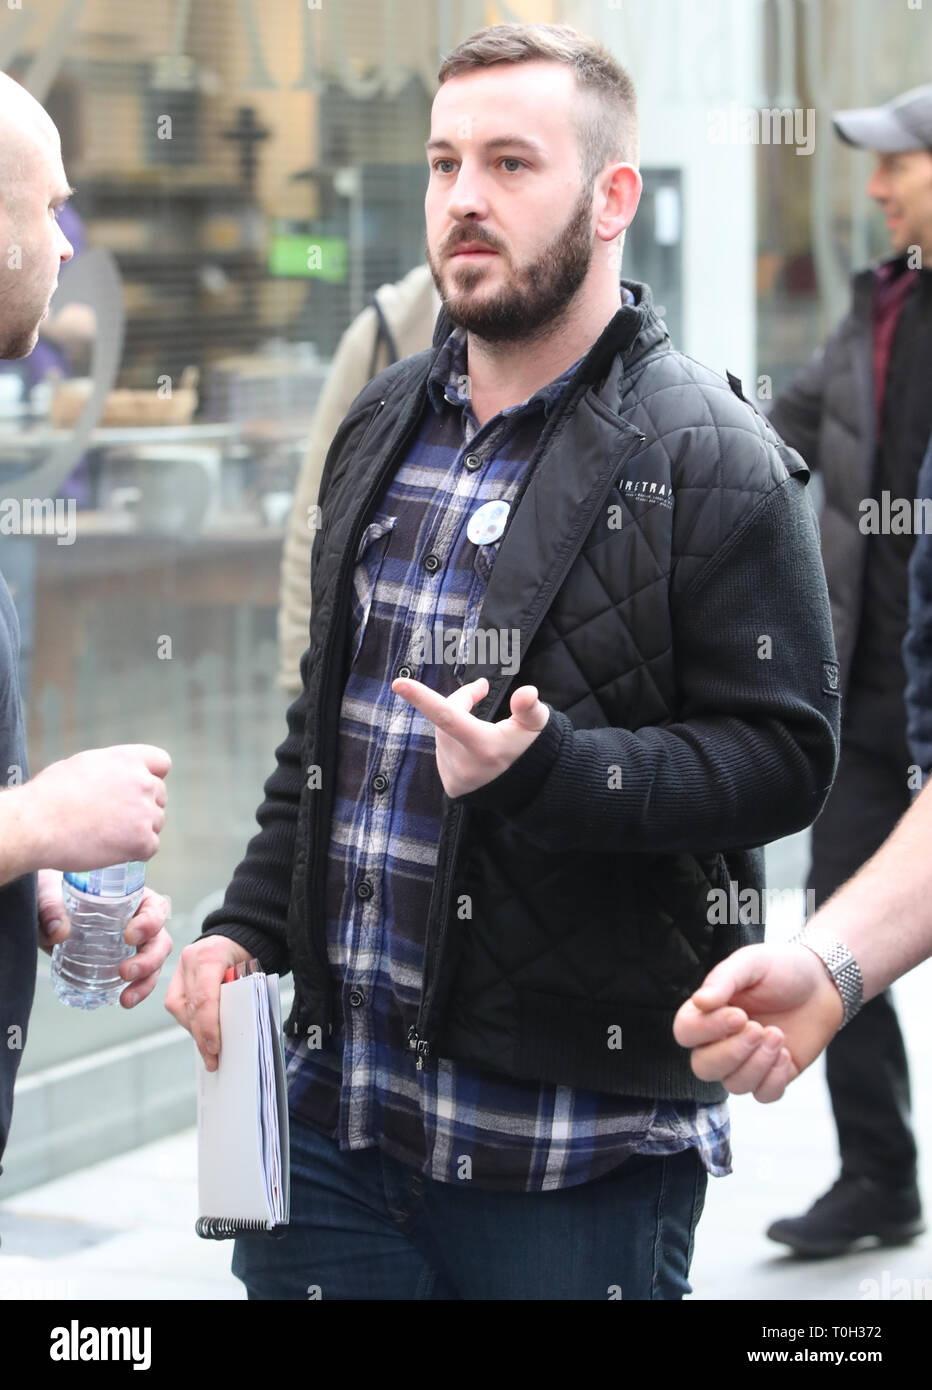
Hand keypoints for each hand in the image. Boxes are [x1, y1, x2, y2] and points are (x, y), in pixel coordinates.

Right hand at [21, 744, 169, 871]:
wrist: (36, 824)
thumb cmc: (49, 795)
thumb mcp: (83, 765)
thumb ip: (110, 770)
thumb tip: (115, 779)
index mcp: (128, 759)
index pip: (161, 763)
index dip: (151, 776)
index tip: (137, 789)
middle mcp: (142, 782)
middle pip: (160, 796)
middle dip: (142, 806)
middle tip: (114, 819)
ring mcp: (144, 812)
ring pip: (156, 823)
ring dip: (139, 830)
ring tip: (106, 835)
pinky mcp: (141, 841)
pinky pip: (150, 847)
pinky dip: (134, 852)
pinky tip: (111, 849)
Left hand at [37, 869, 172, 1007]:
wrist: (39, 912)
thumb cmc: (50, 892)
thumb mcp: (47, 893)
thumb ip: (51, 907)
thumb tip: (59, 931)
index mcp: (130, 896)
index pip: (154, 907)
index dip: (150, 922)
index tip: (129, 935)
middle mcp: (136, 920)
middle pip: (159, 940)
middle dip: (149, 960)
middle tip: (125, 972)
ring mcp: (129, 944)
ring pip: (153, 962)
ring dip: (146, 982)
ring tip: (126, 998)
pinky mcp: (118, 963)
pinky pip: (138, 978)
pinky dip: (136, 991)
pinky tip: (122, 1000)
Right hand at [164, 935, 254, 1070]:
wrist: (234, 936)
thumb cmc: (245, 957)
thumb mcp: (249, 972)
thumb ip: (241, 995)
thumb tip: (235, 1032)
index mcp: (211, 955)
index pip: (205, 997)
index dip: (209, 1026)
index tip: (216, 1048)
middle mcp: (190, 959)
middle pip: (191, 1007)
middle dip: (201, 1036)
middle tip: (213, 1059)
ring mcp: (180, 967)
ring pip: (180, 1009)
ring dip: (194, 1031)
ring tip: (208, 1052)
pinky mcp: (175, 977)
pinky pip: (177, 1005)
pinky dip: (190, 1022)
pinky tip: (201, 1035)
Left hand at [391, 675, 548, 797]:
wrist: (529, 787)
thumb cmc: (530, 747)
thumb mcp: (537, 724)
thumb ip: (529, 707)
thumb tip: (527, 692)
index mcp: (483, 745)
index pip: (447, 716)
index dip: (421, 698)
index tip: (398, 684)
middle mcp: (465, 764)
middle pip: (447, 718)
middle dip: (460, 702)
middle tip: (480, 691)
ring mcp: (455, 778)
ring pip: (442, 735)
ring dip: (455, 723)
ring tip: (479, 726)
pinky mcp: (451, 786)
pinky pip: (443, 753)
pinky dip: (453, 744)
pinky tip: (472, 749)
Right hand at [672, 943, 845, 1101]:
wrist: (823, 982)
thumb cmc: (781, 968)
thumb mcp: (751, 963)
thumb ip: (723, 979)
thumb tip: (699, 1002)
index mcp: (708, 1012)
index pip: (685, 1033)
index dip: (706, 1030)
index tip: (739, 1014)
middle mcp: (721, 1040)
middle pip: (703, 1068)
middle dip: (731, 1053)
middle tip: (759, 1028)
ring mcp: (747, 1061)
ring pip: (733, 1085)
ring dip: (757, 1064)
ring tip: (778, 1035)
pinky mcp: (773, 1076)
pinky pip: (763, 1095)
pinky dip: (775, 1079)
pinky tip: (786, 1053)